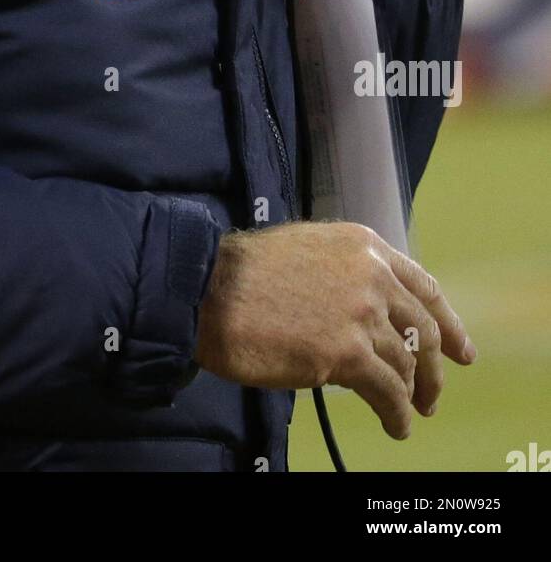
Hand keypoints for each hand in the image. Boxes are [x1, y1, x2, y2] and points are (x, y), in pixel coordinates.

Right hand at [193, 222, 476, 439]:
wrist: (211, 289)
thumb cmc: (245, 272)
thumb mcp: (307, 251)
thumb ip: (344, 272)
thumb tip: (364, 310)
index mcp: (364, 245)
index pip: (422, 285)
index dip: (447, 321)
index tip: (461, 349)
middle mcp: (372, 275)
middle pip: (425, 328)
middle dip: (437, 366)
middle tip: (435, 393)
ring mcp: (363, 314)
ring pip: (408, 363)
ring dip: (414, 395)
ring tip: (410, 414)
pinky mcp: (348, 353)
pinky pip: (389, 392)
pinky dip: (398, 414)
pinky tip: (397, 427)